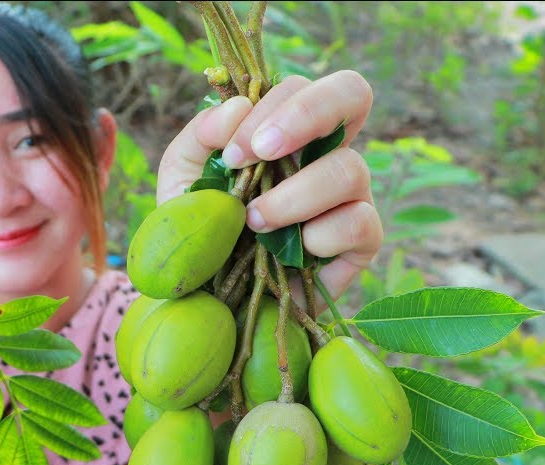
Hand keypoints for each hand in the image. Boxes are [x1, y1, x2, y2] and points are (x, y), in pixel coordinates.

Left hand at [155, 70, 379, 299]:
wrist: (207, 298)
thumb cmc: (202, 231)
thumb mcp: (184, 179)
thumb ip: (201, 136)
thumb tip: (238, 107)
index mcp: (287, 131)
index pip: (302, 86)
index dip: (272, 107)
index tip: (233, 154)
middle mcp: (325, 153)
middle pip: (352, 93)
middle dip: (305, 114)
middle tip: (260, 154)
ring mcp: (350, 195)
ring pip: (350, 169)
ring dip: (295, 195)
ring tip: (255, 222)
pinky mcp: (361, 243)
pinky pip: (361, 224)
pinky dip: (319, 236)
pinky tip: (289, 253)